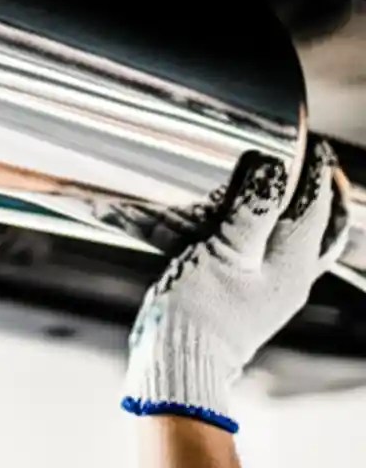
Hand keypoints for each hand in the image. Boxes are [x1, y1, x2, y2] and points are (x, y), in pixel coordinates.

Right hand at [122, 140, 349, 432]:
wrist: (178, 362)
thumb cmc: (199, 312)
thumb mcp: (224, 252)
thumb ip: (251, 209)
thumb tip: (272, 168)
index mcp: (292, 263)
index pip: (317, 205)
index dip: (315, 170)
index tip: (309, 141)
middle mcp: (289, 275)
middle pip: (323, 228)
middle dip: (322, 193)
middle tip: (314, 164)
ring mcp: (268, 288)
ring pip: (298, 242)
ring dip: (295, 211)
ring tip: (283, 186)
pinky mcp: (244, 295)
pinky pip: (264, 254)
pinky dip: (259, 231)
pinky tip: (234, 221)